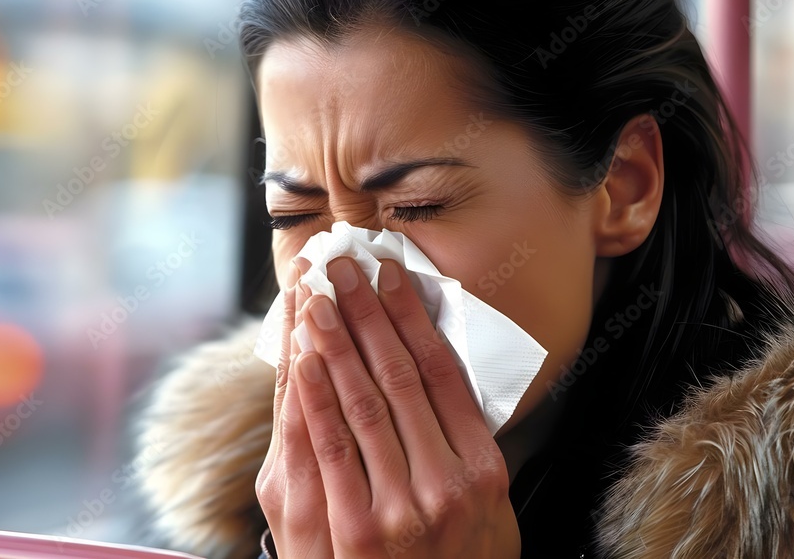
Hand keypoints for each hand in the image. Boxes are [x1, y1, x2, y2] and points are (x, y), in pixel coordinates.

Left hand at [256, 257, 519, 557]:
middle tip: (343, 267)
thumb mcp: (490, 509)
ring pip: (360, 400)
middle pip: (399, 375)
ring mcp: (397, 506)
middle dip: (367, 313)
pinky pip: (328, 445)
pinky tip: (303, 356)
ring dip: (334, 340)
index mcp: (482, 469)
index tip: (390, 276)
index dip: (412, 318)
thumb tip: (437, 377)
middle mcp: (444, 483)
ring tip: (317, 295)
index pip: (442, 373)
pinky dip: (313, 393)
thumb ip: (466, 448)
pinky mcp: (353, 527)